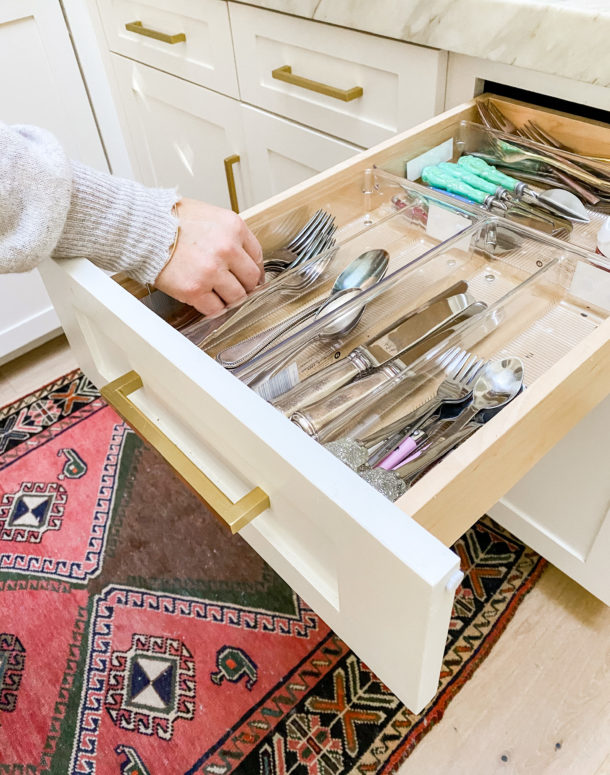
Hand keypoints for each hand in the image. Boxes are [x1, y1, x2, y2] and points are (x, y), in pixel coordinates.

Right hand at [155, 198, 263, 315]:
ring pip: (236, 297)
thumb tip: (242, 258)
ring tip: (217, 294)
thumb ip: (229, 236)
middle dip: (244, 286)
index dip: (252, 269)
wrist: (142, 228)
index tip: (248, 277)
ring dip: (228, 298)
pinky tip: (205, 300)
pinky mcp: (194, 289)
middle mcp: (227, 248)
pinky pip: (215, 309)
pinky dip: (212, 308)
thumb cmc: (170, 220)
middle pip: (250, 279)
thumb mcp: (209, 216)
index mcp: (233, 227)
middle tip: (234, 288)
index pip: (256, 256)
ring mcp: (211, 271)